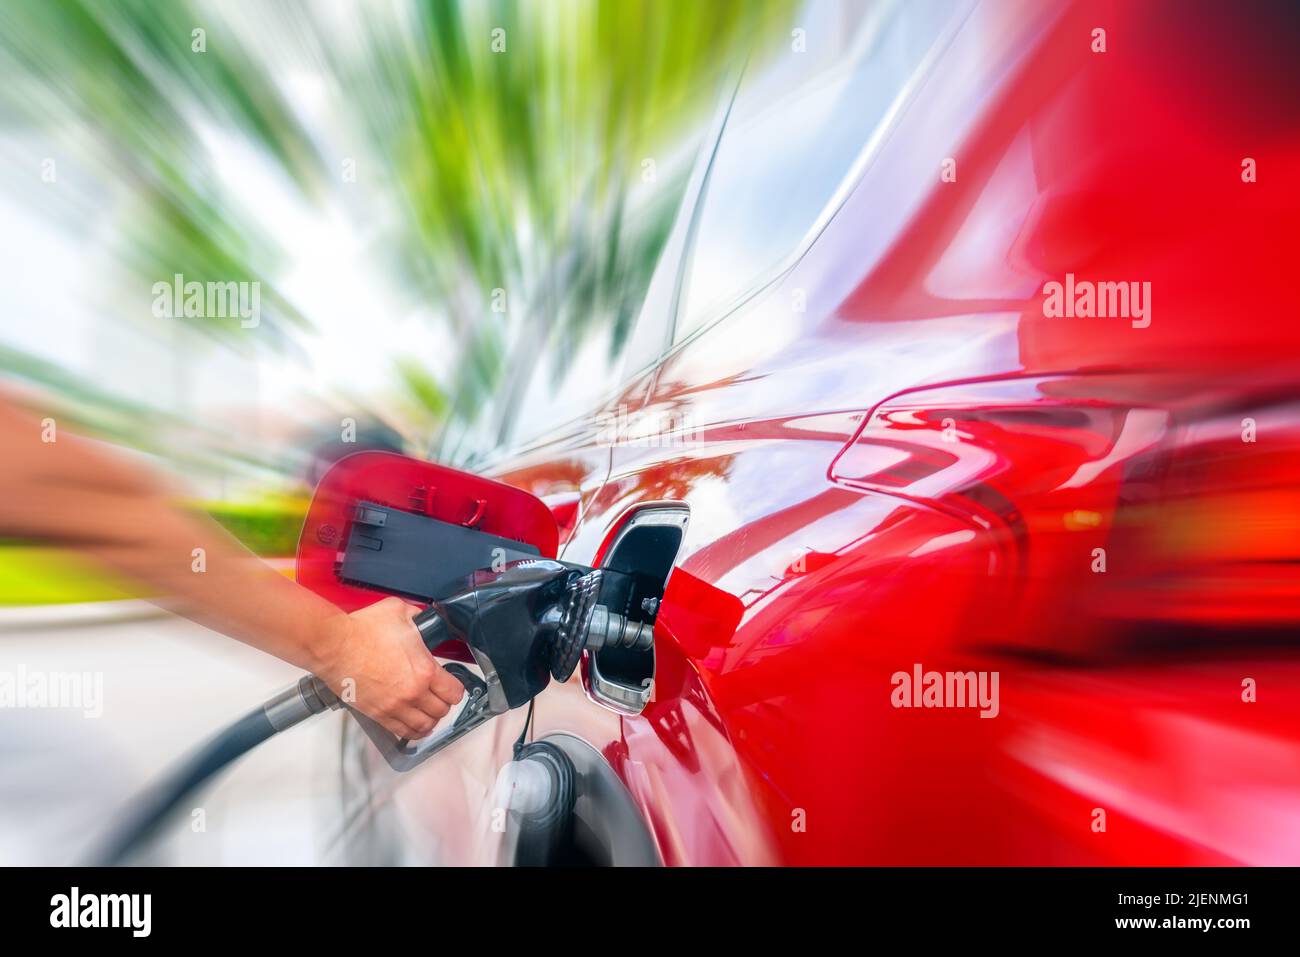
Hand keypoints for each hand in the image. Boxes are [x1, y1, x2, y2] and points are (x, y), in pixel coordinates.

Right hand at [318, 597, 464, 739]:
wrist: (333, 646)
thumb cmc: (362, 630)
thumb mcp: (401, 611)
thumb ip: (420, 619)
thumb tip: (426, 621)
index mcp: (424, 670)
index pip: (454, 692)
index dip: (456, 687)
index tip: (451, 683)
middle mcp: (412, 693)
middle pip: (442, 710)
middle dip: (444, 702)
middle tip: (439, 695)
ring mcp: (394, 707)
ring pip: (425, 726)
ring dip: (430, 719)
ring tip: (428, 711)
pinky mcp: (378, 714)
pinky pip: (403, 732)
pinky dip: (413, 732)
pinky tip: (414, 725)